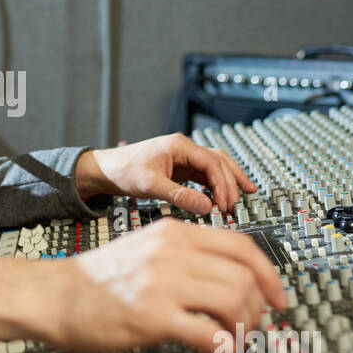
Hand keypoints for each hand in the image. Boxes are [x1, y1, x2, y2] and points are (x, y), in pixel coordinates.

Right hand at [0, 219, 285, 352]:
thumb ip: (186, 258)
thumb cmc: (98, 280)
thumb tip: (230, 283)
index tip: (278, 298)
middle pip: (244, 276)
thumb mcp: (146, 250)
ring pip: (233, 301)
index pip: (242, 246)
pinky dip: (222, 347)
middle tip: (252, 329)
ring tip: (232, 342)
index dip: (269, 275)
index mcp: (174, 233)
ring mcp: (163, 283)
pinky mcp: (153, 317)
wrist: (54, 295)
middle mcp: (172, 252)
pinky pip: (209, 333)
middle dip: (258, 309)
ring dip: (243, 329)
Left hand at [75, 133, 255, 214]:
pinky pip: (205, 174)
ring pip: (215, 166)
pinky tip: (224, 196)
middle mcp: (185, 148)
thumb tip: (205, 207)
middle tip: (235, 206)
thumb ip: (178, 195)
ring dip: (229, 181)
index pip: (211, 162)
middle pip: (219, 162)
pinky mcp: (181, 168)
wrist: (106, 170)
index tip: (224, 204)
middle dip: (230, 183)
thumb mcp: (150, 185)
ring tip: (246, 194)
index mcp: (179, 146)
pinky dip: (216, 185)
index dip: (222, 184)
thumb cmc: (123, 170)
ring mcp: (184, 158)